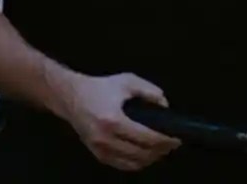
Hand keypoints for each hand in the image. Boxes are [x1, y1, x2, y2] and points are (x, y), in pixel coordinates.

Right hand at [55, 71, 180, 171]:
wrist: (71, 96)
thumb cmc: (99, 88)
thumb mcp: (127, 81)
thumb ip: (149, 91)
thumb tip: (165, 105)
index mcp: (114, 120)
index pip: (146, 138)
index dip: (164, 141)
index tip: (176, 139)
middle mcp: (105, 138)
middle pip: (140, 154)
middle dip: (160, 151)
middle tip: (172, 145)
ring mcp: (99, 149)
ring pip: (131, 163)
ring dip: (149, 160)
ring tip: (161, 151)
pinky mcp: (96, 154)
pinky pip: (120, 165)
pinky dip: (135, 163)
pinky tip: (145, 156)